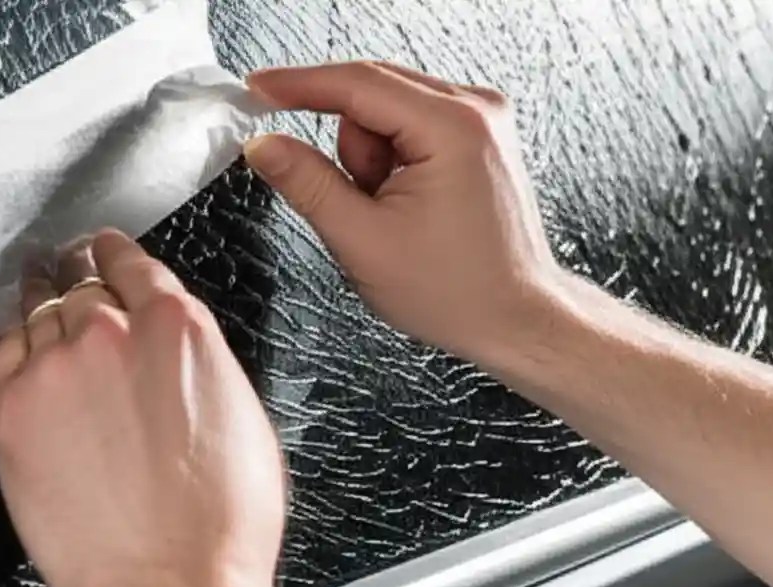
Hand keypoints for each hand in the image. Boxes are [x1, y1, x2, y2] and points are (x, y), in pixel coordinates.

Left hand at [0, 229, 285, 586]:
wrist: (167, 584)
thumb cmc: (219, 524)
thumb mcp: (242, 420)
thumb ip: (200, 368)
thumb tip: (179, 362)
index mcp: (179, 330)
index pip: (133, 265)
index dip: (114, 252)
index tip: (105, 248)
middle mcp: (112, 334)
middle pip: (81, 282)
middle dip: (77, 272)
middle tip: (70, 268)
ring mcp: (56, 369)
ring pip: (38, 310)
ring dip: (40, 296)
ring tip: (36, 287)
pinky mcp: (11, 409)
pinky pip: (2, 351)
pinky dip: (11, 338)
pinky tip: (16, 337)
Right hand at [244, 61, 560, 361]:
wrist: (514, 317)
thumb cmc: (458, 292)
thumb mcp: (363, 241)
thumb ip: (307, 184)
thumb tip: (265, 146)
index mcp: (452, 128)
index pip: (356, 83)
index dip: (297, 85)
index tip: (257, 88)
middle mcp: (476, 110)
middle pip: (372, 92)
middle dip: (346, 146)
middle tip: (351, 198)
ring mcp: (481, 120)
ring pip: (387, 111)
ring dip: (370, 159)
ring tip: (390, 212)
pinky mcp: (478, 136)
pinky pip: (410, 126)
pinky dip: (391, 161)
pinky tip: (404, 202)